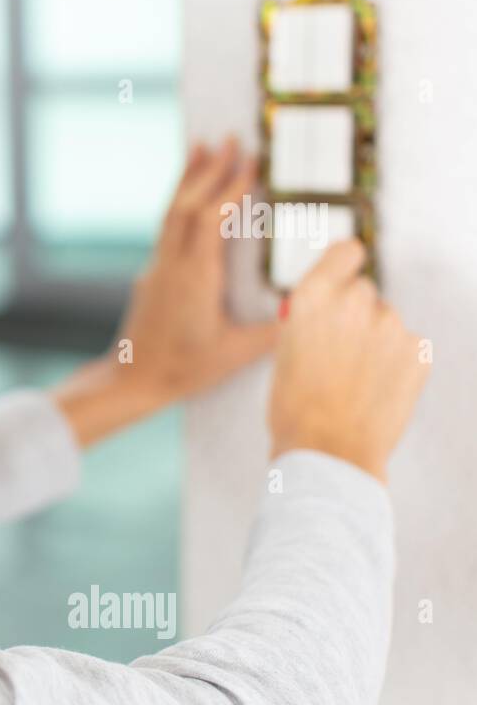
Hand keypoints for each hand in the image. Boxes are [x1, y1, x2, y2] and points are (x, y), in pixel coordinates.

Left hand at [55, 138, 277, 445]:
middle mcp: (172, 265)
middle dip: (209, 169)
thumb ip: (275, 331)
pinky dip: (179, 203)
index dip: (230, 186)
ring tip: (198, 146)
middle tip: (227, 137)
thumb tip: (310, 306)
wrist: (130, 381)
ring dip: (187, 178)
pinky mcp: (152, 276)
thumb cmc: (182, 370)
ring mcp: (158, 268)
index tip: (249, 159)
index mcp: (195, 277)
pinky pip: (167, 228)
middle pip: (188, 205)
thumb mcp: (235, 354)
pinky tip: (187, 197)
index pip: (212, 218)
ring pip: (171, 213)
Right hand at [268, 239, 428, 482]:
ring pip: (387, 322)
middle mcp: (354, 302)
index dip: (344, 266)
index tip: (344, 277)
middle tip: (341, 352)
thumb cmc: (296, 408)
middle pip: (365, 291)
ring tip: (356, 380)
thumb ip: (311, 321)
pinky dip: (397, 364)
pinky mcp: (419, 350)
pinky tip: (376, 389)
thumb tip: (329, 314)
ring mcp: (391, 325)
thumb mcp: (286, 351)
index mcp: (312, 298)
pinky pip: (409, 346)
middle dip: (356, 315)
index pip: (345, 253)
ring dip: (377, 342)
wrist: (327, 451)